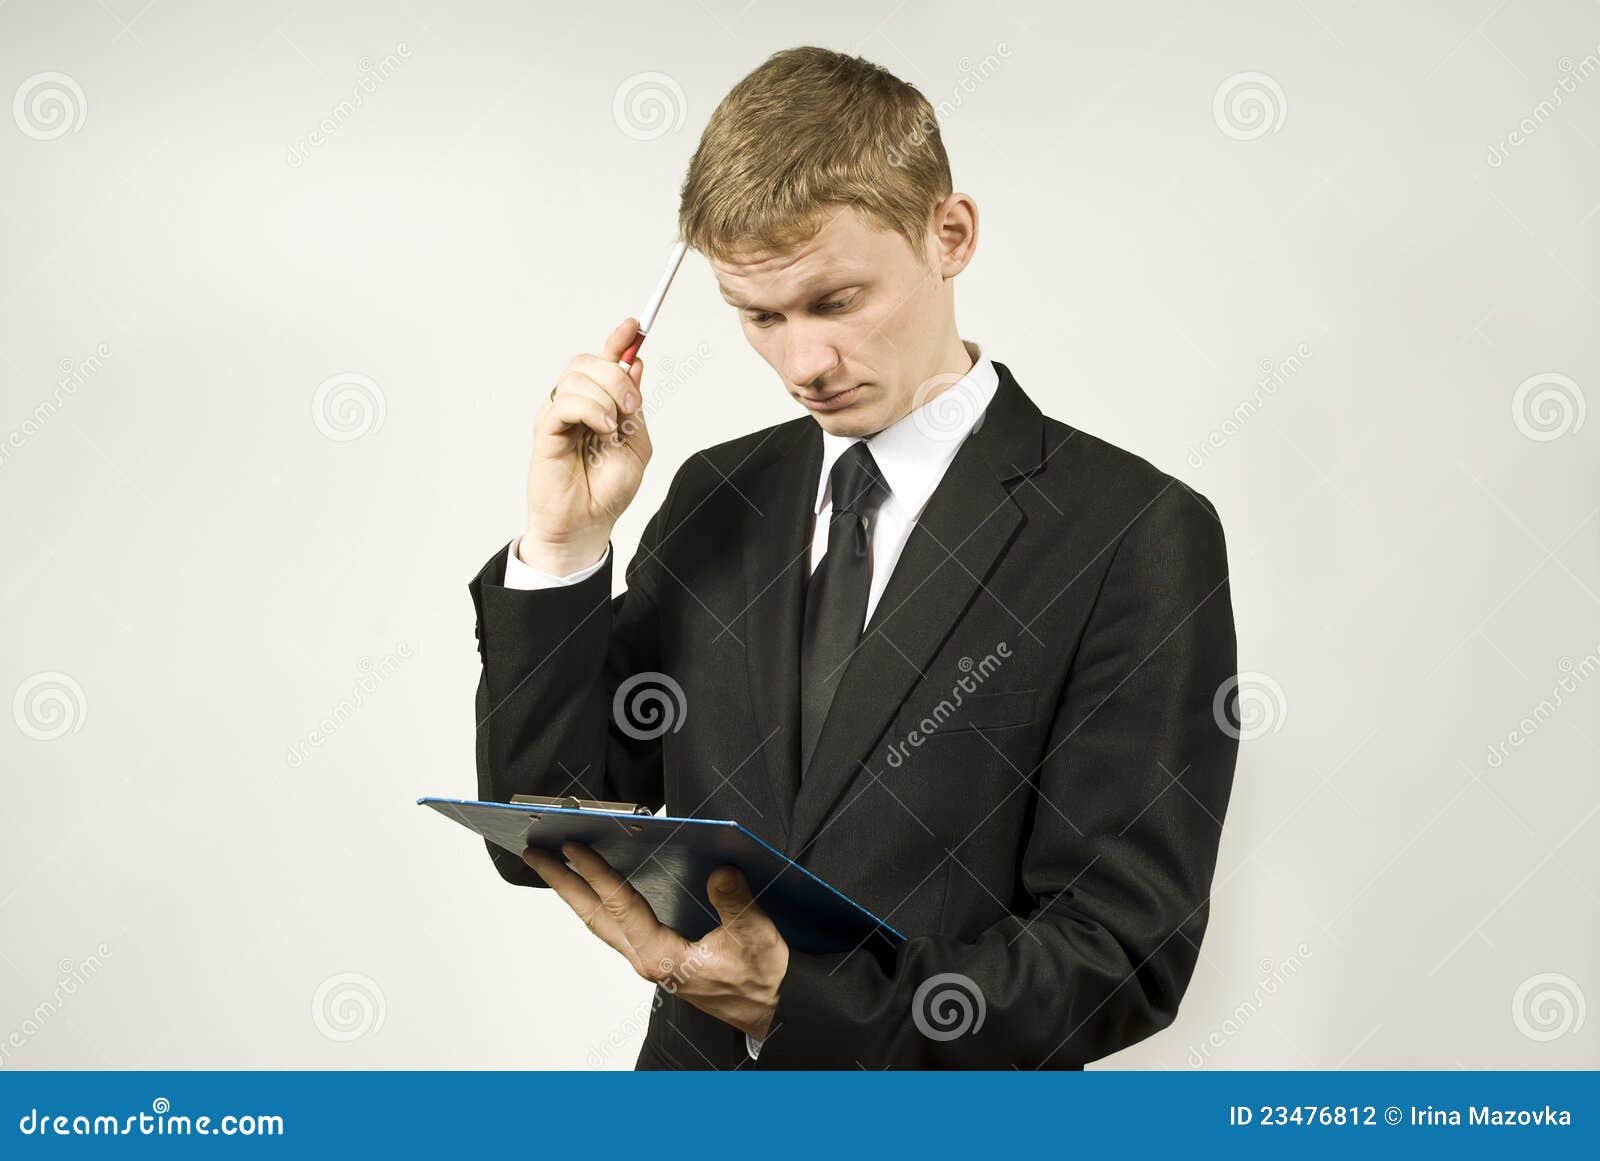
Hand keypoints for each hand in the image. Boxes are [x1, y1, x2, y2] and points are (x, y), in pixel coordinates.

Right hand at [521, 318, 653, 574]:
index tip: (634, 325)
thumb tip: (635, 365)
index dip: (618, 339)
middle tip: (631, 406)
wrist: (588, 525)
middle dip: (617, 375)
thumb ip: (634, 407)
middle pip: (588, 362)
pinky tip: (603, 433)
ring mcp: (557, 416)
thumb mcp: (636, 443)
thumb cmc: (607, 491)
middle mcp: (574, 405)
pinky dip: (592, 412)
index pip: (603, 361)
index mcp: (597, 405)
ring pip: (577, 377)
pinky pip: (566, 402)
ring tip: (613, 430)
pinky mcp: (546, 431)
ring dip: (606, 398)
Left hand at [522, 841, 788, 1040]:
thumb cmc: (760, 980)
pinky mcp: (655, 957)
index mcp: (663, 956)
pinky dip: (597, 904)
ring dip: (574, 894)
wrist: (768, 1011)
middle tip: (534, 855)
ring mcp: (648, 959)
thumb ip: (736, 905)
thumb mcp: (756, 938)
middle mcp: (647, 959)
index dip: (596, 873)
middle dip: (562, 884)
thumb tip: (722, 872)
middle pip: (594, 916)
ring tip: (552, 866)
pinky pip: (615, 926)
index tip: (573, 847)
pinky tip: (594, 889)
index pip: (621, 906)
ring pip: (600, 923)